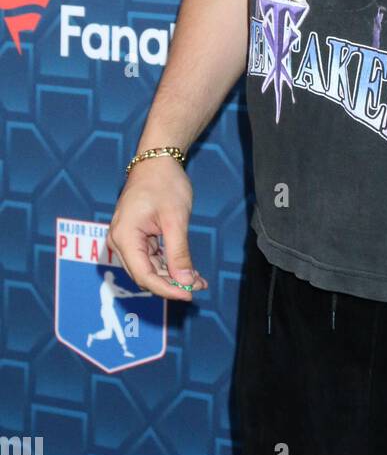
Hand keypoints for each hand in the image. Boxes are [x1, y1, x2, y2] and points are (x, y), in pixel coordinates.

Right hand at [108, 158, 207, 302]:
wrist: (157, 160)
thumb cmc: (164, 184)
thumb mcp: (175, 219)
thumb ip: (178, 253)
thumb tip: (185, 282)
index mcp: (124, 237)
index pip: (144, 275)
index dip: (166, 289)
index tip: (189, 294)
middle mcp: (120, 241)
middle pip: (145, 275)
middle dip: (172, 284)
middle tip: (199, 287)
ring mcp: (127, 239)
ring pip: (149, 268)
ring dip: (172, 276)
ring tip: (198, 280)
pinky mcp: (136, 236)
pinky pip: (151, 257)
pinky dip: (169, 264)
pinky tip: (188, 270)